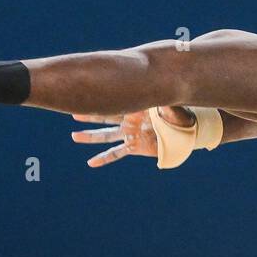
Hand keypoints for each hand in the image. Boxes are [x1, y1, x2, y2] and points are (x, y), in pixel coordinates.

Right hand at [70, 105, 194, 166]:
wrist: (184, 131)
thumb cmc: (179, 115)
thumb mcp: (172, 108)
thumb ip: (166, 106)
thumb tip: (164, 102)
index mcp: (136, 107)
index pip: (116, 102)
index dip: (102, 99)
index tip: (86, 94)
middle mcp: (129, 120)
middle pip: (104, 117)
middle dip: (89, 115)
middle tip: (72, 112)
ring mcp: (130, 134)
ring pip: (105, 135)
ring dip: (90, 136)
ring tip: (74, 136)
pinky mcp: (134, 147)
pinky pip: (116, 153)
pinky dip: (104, 158)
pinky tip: (92, 163)